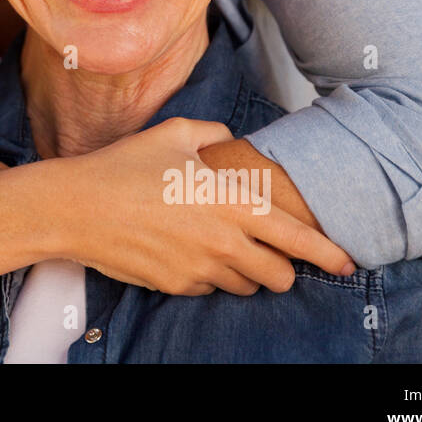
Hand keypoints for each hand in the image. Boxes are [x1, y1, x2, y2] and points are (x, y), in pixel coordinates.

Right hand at [51, 117, 355, 296]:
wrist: (75, 208)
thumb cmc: (122, 167)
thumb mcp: (172, 133)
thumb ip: (212, 133)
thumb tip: (227, 138)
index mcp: (230, 204)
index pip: (296, 237)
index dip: (327, 252)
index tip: (347, 260)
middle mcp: (221, 243)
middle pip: (279, 276)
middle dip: (284, 269)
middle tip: (273, 254)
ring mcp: (198, 270)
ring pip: (244, 286)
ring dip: (244, 271)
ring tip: (222, 246)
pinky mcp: (175, 286)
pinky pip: (207, 288)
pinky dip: (208, 275)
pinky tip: (186, 251)